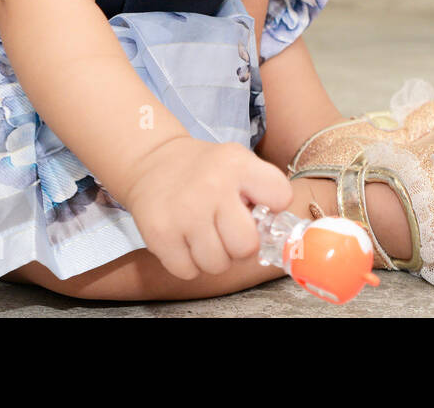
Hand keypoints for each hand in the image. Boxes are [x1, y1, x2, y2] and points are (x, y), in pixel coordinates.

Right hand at [119, 136, 294, 279]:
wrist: (153, 162)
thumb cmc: (206, 170)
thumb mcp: (238, 161)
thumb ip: (262, 189)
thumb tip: (275, 232)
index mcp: (238, 165)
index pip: (280, 197)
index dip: (274, 207)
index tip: (258, 205)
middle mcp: (212, 187)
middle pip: (246, 246)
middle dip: (241, 245)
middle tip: (230, 232)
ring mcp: (184, 213)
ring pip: (217, 265)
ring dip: (215, 257)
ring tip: (207, 235)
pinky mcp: (159, 234)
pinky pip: (188, 272)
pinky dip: (189, 263)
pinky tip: (186, 241)